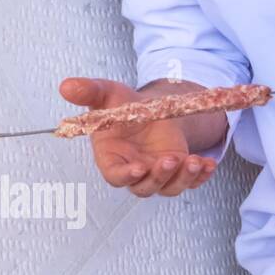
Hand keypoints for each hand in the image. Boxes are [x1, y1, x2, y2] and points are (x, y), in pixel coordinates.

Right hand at [58, 78, 220, 196]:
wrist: (148, 109)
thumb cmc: (123, 106)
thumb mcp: (107, 94)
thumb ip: (88, 92)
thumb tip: (66, 86)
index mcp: (112, 159)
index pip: (116, 177)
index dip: (126, 176)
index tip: (138, 168)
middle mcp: (135, 172)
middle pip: (145, 187)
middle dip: (159, 176)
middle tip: (170, 160)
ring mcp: (158, 174)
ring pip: (170, 187)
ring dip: (184, 178)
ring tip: (195, 161)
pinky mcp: (178, 172)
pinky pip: (191, 181)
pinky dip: (201, 176)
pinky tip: (209, 164)